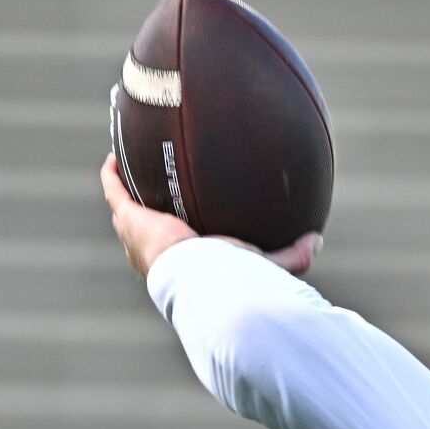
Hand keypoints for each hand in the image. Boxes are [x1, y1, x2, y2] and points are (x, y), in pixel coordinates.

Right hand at [100, 155, 320, 279]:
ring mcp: (136, 236)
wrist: (197, 275)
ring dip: (125, 189)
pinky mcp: (128, 218)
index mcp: (181, 269)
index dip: (176, 239)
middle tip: (152, 190)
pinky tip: (118, 151)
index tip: (182, 222)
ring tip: (127, 165)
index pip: (178, 253)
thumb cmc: (230, 278)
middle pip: (145, 232)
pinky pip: (115, 189)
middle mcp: (153, 255)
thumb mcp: (264, 265)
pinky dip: (114, 172)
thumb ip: (290, 256)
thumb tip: (316, 241)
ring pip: (125, 209)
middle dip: (146, 212)